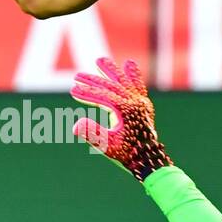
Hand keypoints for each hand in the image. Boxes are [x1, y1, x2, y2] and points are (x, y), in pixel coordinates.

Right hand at [70, 56, 171, 181]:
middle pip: (111, 86)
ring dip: (111, 71)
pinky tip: (129, 64)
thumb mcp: (108, 146)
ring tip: (100, 60)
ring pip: (124, 82)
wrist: (148, 160)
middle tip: (76, 76)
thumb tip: (75, 126)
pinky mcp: (143, 105)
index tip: (73, 89)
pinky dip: (132, 75)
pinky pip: (137, 86)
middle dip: (93, 81)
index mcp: (127, 110)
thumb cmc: (128, 154)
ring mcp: (141, 102)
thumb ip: (92, 134)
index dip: (87, 93)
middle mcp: (136, 102)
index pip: (103, 96)